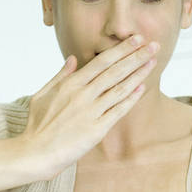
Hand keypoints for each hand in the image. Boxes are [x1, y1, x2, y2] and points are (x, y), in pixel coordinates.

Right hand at [21, 36, 159, 176]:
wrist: (36, 152)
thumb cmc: (37, 124)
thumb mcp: (43, 94)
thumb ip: (60, 75)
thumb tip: (73, 59)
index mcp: (70, 84)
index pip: (102, 61)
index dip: (121, 49)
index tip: (136, 39)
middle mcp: (83, 94)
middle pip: (115, 71)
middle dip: (136, 56)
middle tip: (154, 45)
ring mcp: (91, 112)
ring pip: (120, 88)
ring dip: (139, 74)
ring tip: (153, 62)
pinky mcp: (97, 129)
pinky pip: (118, 111)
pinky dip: (131, 99)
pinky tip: (142, 88)